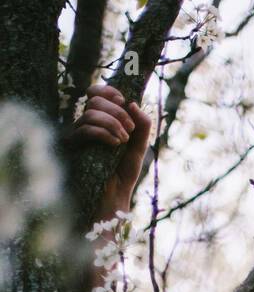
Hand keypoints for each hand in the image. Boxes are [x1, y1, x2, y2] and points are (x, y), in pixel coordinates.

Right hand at [65, 84, 151, 219]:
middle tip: (129, 130)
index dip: (109, 91)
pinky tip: (115, 145)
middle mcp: (85, 125)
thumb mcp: (138, 147)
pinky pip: (86, 129)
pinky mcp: (72, 147)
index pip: (95, 93)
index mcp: (99, 121)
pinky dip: (104, 133)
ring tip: (123, 141)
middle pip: (94, 100)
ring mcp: (77, 135)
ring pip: (90, 113)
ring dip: (112, 123)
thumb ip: (142, 126)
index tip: (124, 101)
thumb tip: (131, 102)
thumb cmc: (123, 175)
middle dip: (116, 112)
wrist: (112, 199)